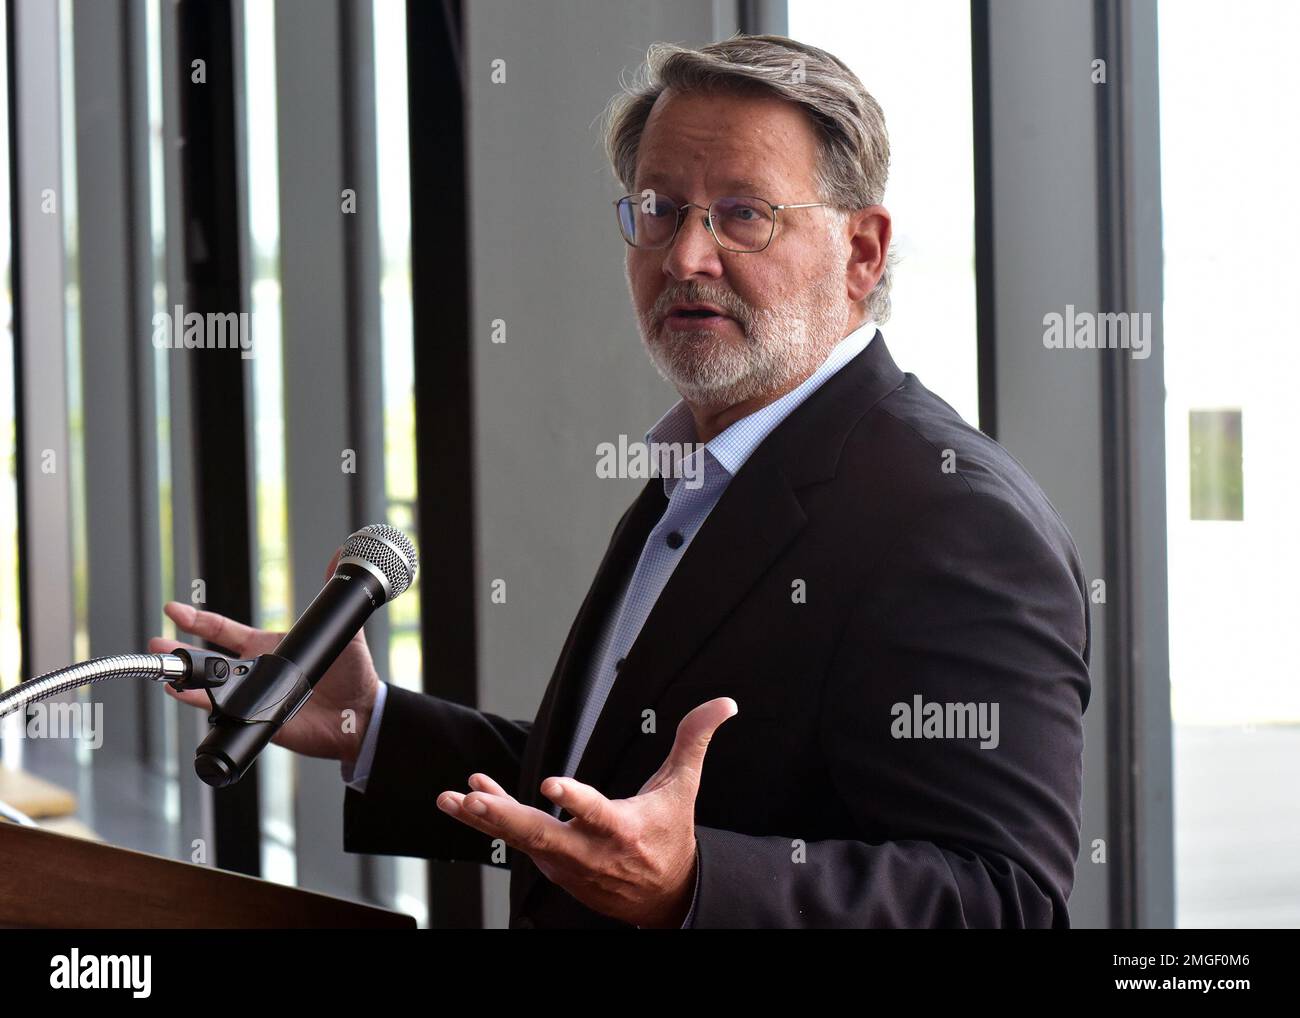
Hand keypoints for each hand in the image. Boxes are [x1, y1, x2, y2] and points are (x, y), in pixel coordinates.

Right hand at [146, 548, 382, 763]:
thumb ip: (337, 594)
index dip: (198, 620)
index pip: (224, 631)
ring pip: (210, 687)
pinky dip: (202, 703)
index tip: (172, 608)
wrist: (361, 713)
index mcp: (267, 647)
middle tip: (155, 644)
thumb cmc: (351, 673)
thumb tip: (342, 554)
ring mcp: (254, 696)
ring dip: (185, 678)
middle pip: (208, 659)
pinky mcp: (259, 718)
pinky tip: (183, 694)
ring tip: (163, 670)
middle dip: (178, 651)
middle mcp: (255, 671)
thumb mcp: (342, 629)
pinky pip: (225, 712)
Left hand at [435, 696, 736, 927]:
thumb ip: (693, 742)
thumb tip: (722, 704)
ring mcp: (567, 865)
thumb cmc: (670, 836)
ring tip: (455, 798)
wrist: (663, 898)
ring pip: (522, 841)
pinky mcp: (553, 870)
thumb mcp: (683, 789)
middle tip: (474, 801)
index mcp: (623, 830)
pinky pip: (518, 842)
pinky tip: (471, 796)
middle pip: (543, 836)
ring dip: (486, 819)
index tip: (550, 785)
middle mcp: (590, 852)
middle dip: (505, 818)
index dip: (573, 801)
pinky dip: (494, 820)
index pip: (596, 815)